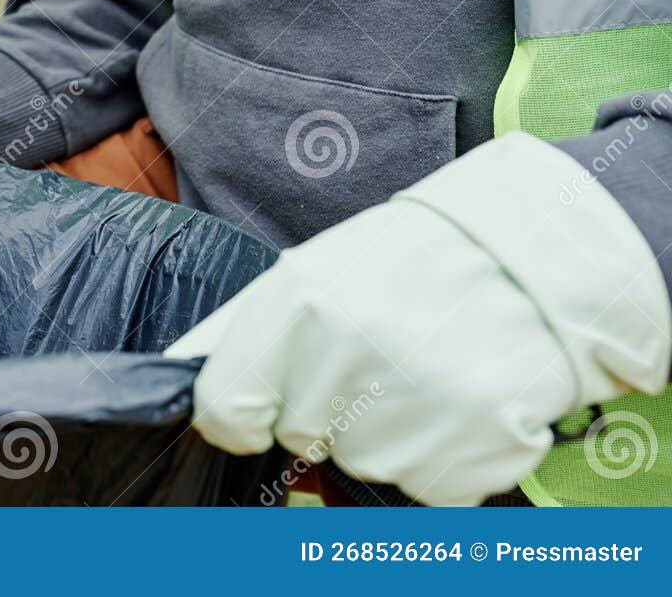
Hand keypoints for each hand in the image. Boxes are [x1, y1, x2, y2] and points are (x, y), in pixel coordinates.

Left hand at [167, 134, 670, 505]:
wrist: (538, 258)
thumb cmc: (417, 259)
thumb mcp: (321, 269)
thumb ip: (262, 335)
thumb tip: (204, 391)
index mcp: (299, 304)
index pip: (224, 408)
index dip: (238, 416)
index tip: (256, 411)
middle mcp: (347, 360)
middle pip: (299, 436)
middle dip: (325, 410)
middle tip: (374, 358)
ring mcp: (410, 413)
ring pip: (363, 462)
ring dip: (386, 431)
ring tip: (425, 366)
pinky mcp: (469, 454)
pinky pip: (426, 482)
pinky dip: (440, 453)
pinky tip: (460, 395)